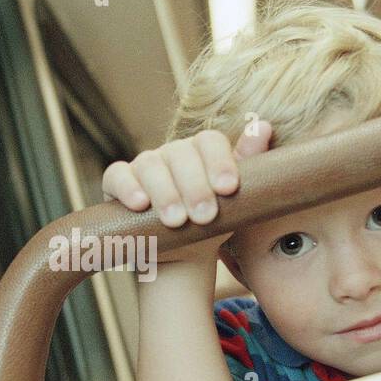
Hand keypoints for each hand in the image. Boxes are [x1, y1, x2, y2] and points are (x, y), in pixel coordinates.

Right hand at [102, 122, 272, 261]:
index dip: (219, 162)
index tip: (228, 189)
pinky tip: (141, 204)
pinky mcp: (117, 183)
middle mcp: (172, 153)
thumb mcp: (237, 201)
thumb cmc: (212, 223)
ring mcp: (143, 166)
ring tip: (176, 221)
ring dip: (165, 192)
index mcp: (202, 151)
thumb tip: (264, 127)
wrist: (183, 254)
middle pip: (181, 154)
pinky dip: (128, 187)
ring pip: (150, 165)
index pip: (210, 142)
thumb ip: (251, 165)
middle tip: (205, 216)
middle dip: (194, 186)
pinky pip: (117, 176)